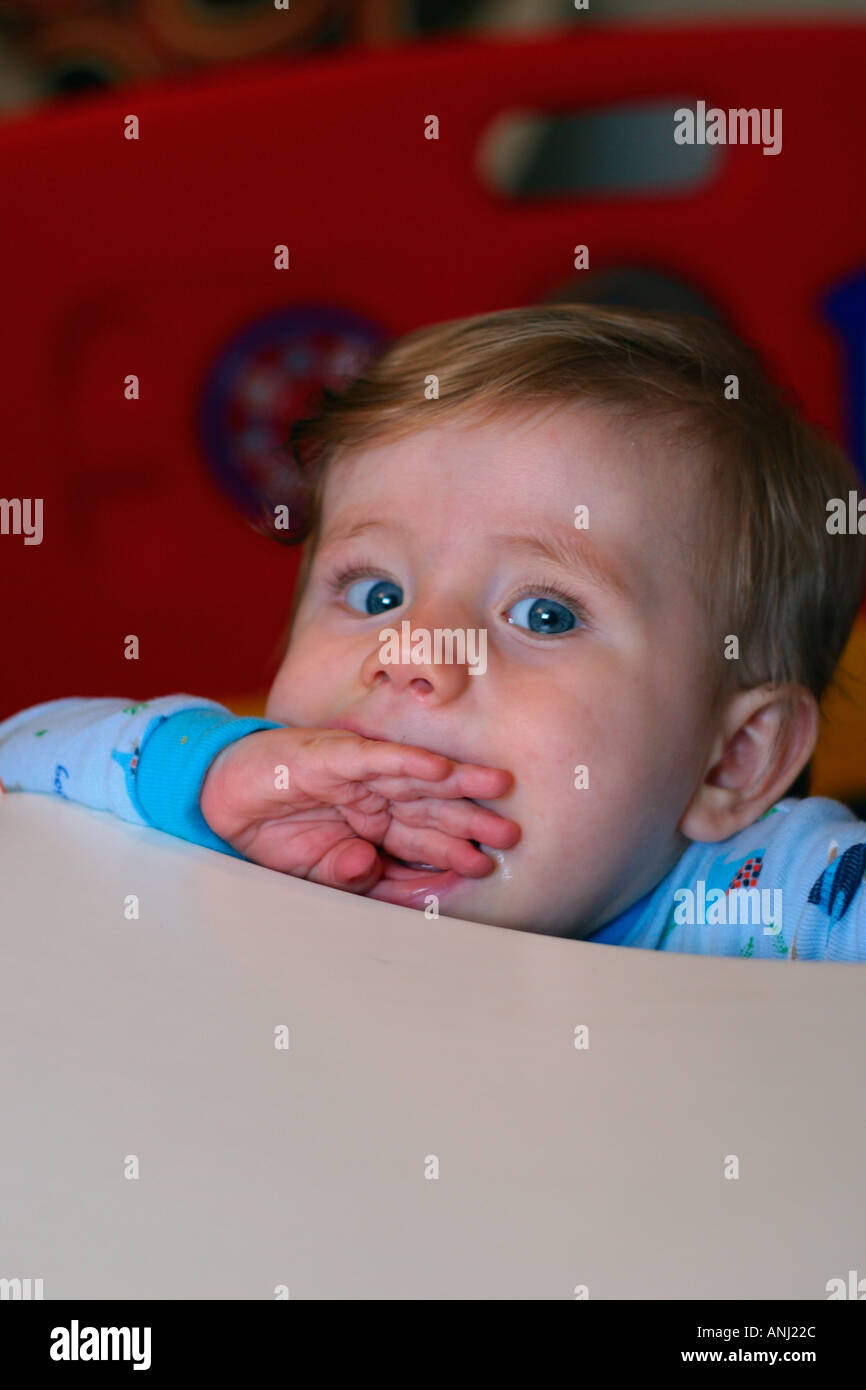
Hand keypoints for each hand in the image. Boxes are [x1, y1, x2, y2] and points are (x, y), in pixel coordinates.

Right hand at [199, 726, 518, 892]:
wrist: (220, 795)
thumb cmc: (271, 830)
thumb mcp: (312, 870)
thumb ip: (345, 875)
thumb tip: (369, 868)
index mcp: (373, 821)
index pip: (421, 836)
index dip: (452, 849)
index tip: (485, 865)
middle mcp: (373, 794)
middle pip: (431, 806)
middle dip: (470, 818)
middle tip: (511, 832)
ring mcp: (357, 772)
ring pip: (416, 777)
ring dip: (457, 782)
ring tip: (496, 788)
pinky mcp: (333, 754)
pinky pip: (377, 757)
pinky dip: (408, 762)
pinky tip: (440, 768)